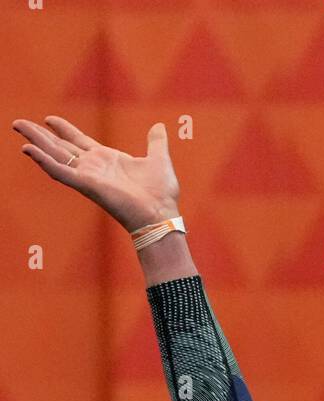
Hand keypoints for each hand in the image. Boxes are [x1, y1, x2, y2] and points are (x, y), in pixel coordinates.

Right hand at [11, 115, 180, 232]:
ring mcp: (89, 176)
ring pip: (55, 155)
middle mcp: (94, 167)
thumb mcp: (159, 159)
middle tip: (19, 123)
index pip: (79, 141)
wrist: (161, 214)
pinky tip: (28, 150)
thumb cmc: (161, 194)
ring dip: (36, 142)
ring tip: (18, 128)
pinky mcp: (87, 185)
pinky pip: (60, 172)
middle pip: (60, 147)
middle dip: (40, 134)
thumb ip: (156, 143)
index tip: (49, 119)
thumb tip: (160, 127)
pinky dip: (44, 161)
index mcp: (107, 160)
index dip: (64, 129)